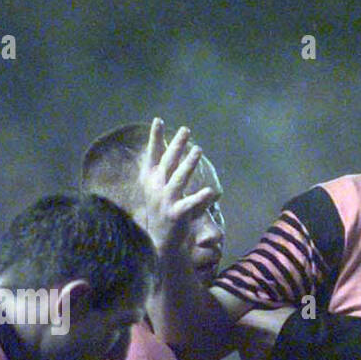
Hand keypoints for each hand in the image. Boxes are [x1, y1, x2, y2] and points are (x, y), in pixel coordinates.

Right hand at [136, 118, 219, 251]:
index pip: (153, 155)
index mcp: (150, 179)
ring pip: (178, 179)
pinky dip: (200, 198)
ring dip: (188, 163)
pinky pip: (190, 204)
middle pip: (167, 162)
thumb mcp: (157, 186)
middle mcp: (156, 188)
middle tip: (186, 129)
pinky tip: (210, 191)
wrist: (160, 239)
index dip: (155, 138)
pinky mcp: (176, 214)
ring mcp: (165, 201)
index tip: (158, 120)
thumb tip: (169, 145)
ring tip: (198, 149)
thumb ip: (163, 167)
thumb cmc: (162, 209)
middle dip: (176, 145)